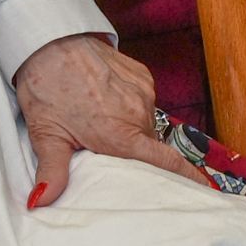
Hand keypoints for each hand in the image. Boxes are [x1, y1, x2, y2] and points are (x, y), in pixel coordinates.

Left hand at [11, 32, 206, 206]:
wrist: (50, 42)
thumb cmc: (46, 89)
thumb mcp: (46, 136)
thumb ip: (52, 173)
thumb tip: (41, 202)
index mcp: (121, 136)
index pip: (166, 162)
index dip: (188, 177)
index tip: (204, 189)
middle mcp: (139, 114)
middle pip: (150, 146)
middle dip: (137, 154)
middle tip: (112, 155)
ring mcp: (143, 92)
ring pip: (146, 123)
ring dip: (132, 129)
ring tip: (104, 124)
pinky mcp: (142, 75)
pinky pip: (144, 100)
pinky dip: (131, 107)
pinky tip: (108, 103)